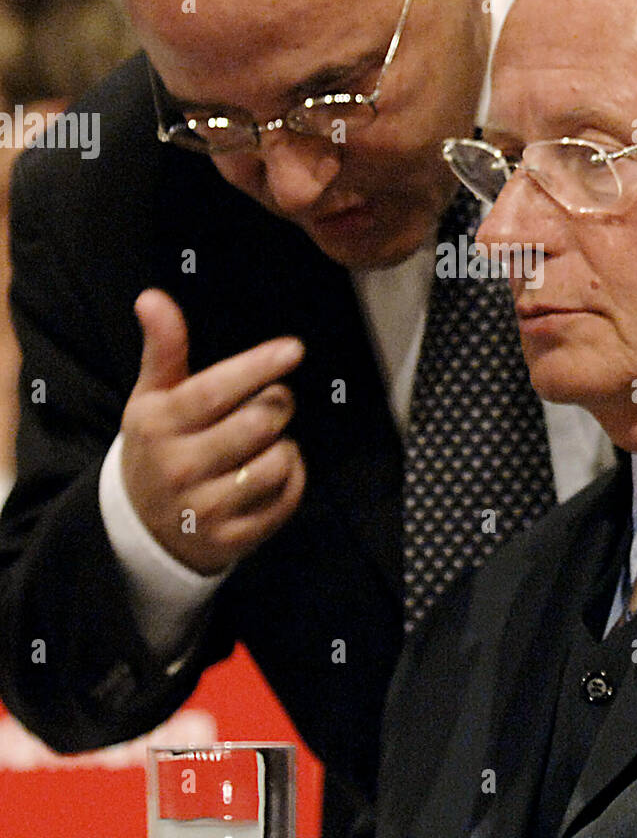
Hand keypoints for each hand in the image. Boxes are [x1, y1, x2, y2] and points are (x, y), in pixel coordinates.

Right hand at [120, 289, 305, 573]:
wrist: (142, 528)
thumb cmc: (158, 445)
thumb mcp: (152, 397)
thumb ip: (163, 348)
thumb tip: (153, 297)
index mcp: (158, 424)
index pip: (215, 390)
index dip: (257, 366)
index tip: (293, 349)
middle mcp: (179, 466)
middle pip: (260, 422)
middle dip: (278, 403)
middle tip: (272, 402)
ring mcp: (204, 507)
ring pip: (278, 460)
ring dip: (286, 444)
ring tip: (267, 442)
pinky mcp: (231, 539)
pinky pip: (287, 497)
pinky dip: (292, 477)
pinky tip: (274, 471)